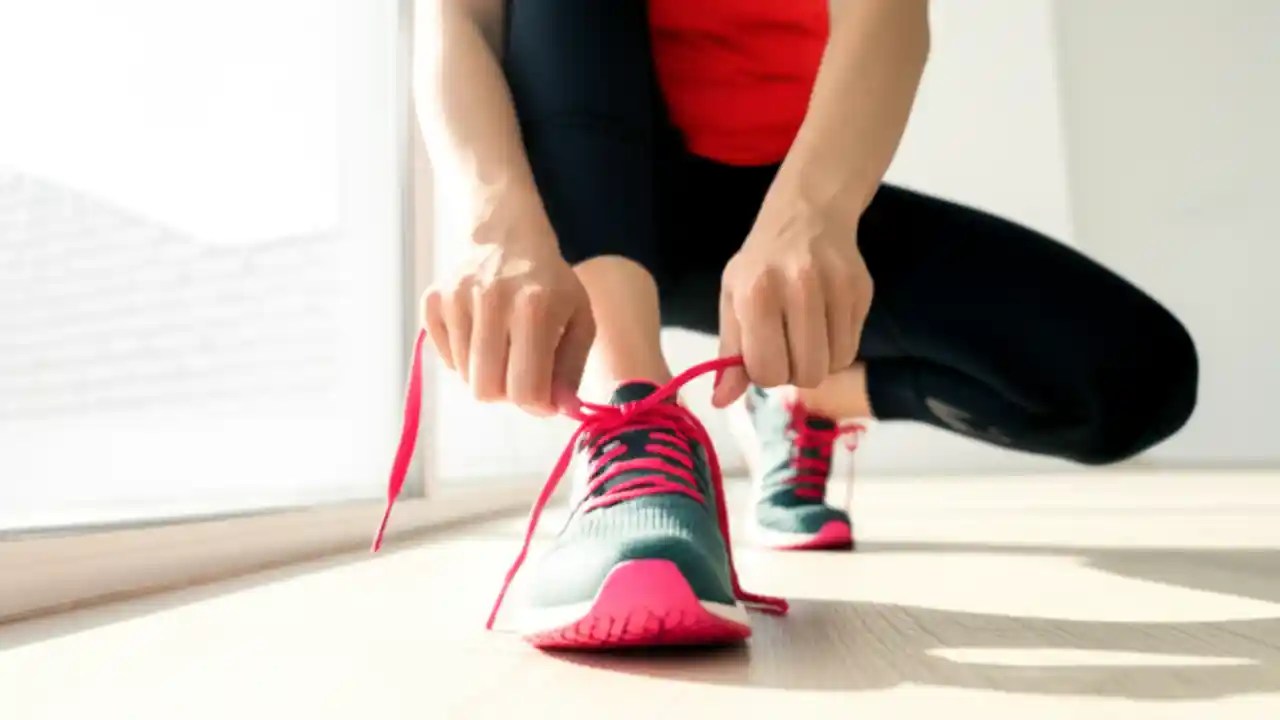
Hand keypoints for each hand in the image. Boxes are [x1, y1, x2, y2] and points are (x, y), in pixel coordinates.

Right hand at [421, 231, 594, 415]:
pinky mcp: (433, 300)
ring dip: (485, 373)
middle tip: (520, 373)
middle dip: (506, 394)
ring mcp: (456, 299)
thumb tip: (560, 409)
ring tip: (501, 346)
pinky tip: (479, 334)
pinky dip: (461, 357)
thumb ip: (572, 368)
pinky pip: (443, 356)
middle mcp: (491, 302)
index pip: (525, 389)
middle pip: (485, 389)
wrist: (509, 238)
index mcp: (535, 309)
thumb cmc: (551, 286)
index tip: (544, 399)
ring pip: (463, 376)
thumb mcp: (580, 321)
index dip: (536, 405)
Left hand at [712, 207, 871, 407]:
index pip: (767, 371)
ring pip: (834, 365)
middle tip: (786, 346)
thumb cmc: (760, 265)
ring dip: (818, 361)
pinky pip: (852, 348)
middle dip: (794, 371)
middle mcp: (800, 287)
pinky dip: (836, 346)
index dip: (765, 372)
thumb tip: (720, 401)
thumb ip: (729, 353)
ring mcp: (836, 287)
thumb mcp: (733, 301)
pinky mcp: (862, 291)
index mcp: (758, 294)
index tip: (763, 353)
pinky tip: (824, 322)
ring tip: (804, 334)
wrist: (806, 216)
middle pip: (807, 374)